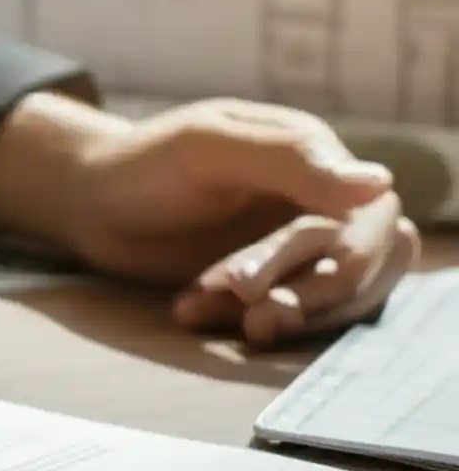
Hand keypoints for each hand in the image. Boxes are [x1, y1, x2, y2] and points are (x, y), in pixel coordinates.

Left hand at [0, 93, 419, 345]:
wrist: (91, 200)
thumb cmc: (146, 162)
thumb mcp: (210, 149)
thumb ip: (291, 161)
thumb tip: (379, 183)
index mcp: (318, 157)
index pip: (369, 221)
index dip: (331, 262)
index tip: (255, 286)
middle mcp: (319, 202)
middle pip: (359, 265)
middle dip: (305, 295)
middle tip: (244, 312)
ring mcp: (294, 246)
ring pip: (333, 297)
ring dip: (284, 315)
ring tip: (222, 317)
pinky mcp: (267, 284)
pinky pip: (286, 314)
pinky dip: (245, 321)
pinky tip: (191, 310)